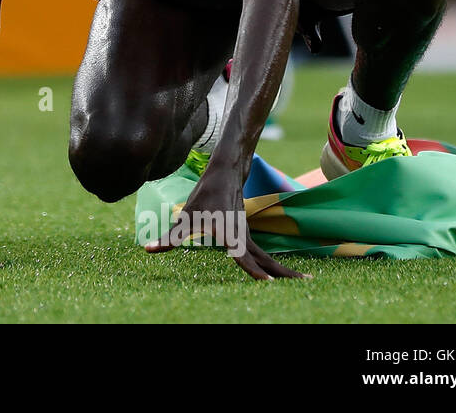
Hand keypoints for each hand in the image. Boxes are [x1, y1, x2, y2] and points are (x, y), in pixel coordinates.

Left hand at [145, 173, 309, 280]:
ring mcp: (247, 236)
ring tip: (305, 282)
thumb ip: (170, 237)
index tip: (266, 283)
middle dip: (283, 274)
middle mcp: (243, 237)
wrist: (224, 172)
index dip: (252, 270)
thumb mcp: (186, 216)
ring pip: (268, 257)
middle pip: (266, 260)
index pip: (243, 257)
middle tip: (307, 284)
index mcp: (231, 234)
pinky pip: (263, 254)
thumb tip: (148, 249)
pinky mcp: (247, 234)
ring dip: (284, 270)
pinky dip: (274, 265)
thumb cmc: (205, 195)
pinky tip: (280, 274)